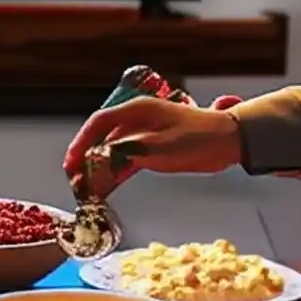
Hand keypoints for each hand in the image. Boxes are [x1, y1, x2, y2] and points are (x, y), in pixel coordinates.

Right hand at [63, 95, 242, 198]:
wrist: (229, 142)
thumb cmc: (200, 139)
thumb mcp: (162, 146)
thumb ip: (129, 151)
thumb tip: (99, 157)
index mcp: (138, 110)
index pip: (99, 122)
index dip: (81, 142)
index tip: (71, 163)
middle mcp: (136, 119)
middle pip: (100, 137)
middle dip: (84, 159)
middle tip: (74, 181)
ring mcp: (142, 134)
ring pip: (110, 151)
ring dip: (97, 170)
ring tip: (86, 190)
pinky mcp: (149, 148)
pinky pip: (123, 161)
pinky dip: (113, 175)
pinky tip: (104, 190)